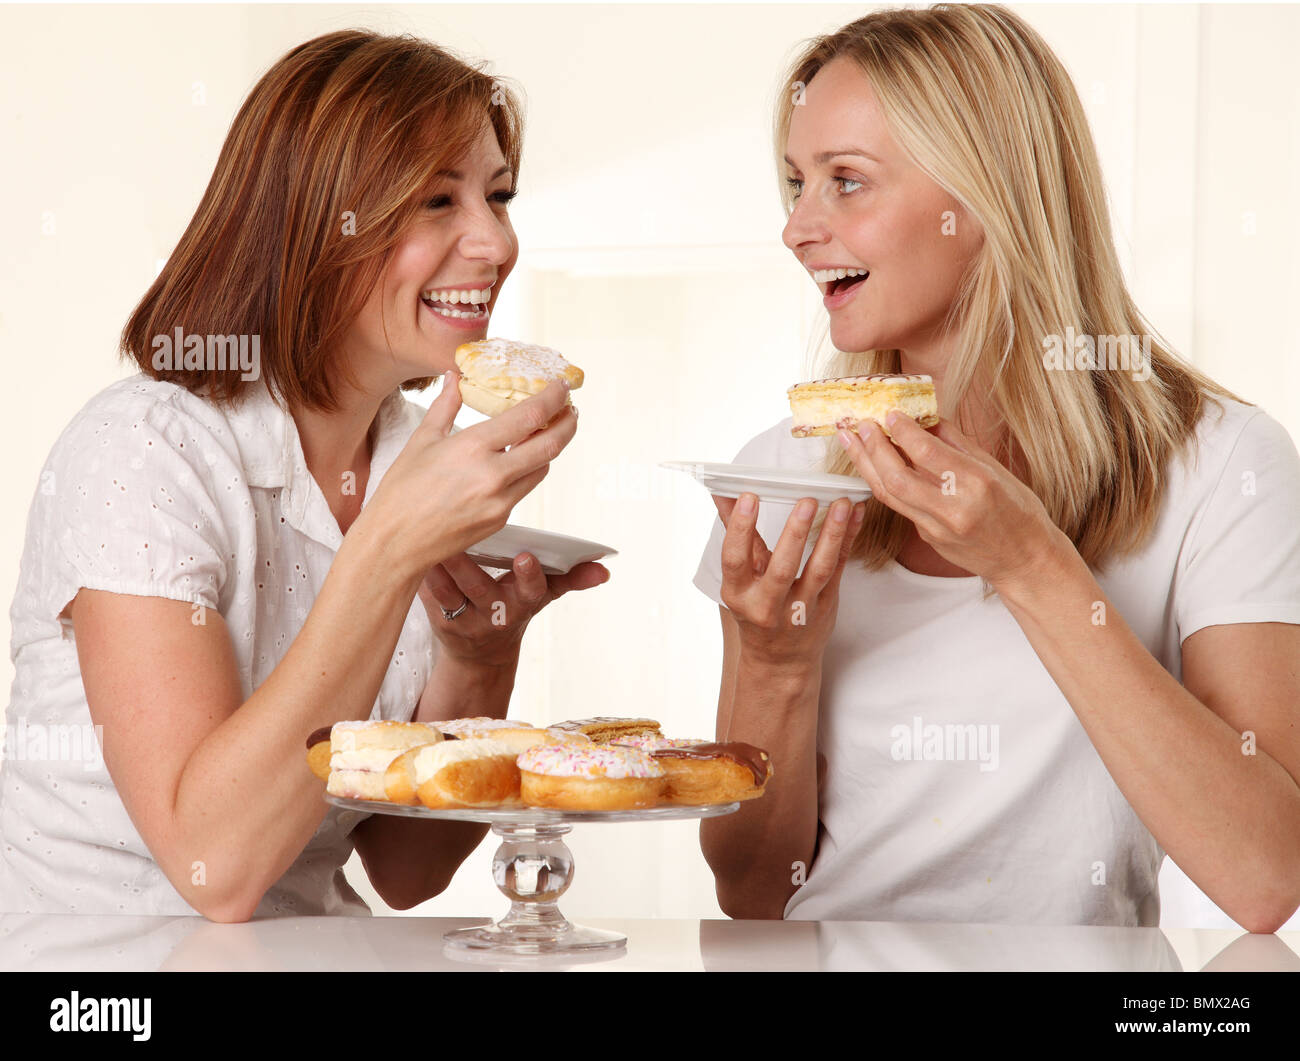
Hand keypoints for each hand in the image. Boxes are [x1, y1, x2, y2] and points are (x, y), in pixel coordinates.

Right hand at [361, 371, 578, 578]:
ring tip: (546, 432)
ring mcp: (500, 501)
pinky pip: (524, 489)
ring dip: (549, 448)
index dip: (553, 399)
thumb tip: (454, 377)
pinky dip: (526, 471)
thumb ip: (445, 405)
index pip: (529, 417)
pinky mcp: (501, 519)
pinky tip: (517, 461)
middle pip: (550, 445)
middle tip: (571, 410)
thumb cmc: (401, 491)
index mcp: (472, 448)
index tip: (561, 387)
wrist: (395, 543)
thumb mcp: (422, 440)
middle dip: (568, 424)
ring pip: (541, 468)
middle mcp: (493, 475)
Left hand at [419, 551, 608, 667]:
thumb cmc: (512, 606)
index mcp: (523, 603)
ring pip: (448, 594)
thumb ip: (571, 578)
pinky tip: (411, 551)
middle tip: (461, 537)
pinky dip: (420, 576)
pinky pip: (426, 596)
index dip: (530, 577)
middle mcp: (494, 614)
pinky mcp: (436, 618)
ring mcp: (463, 620)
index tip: (526, 557)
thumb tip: (604, 568)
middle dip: (472, 567)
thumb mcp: (543, 595)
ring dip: (437, 570)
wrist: (478, 655)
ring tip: (429, 541)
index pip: (533, 591)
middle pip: (482, 589)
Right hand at [713, 492, 865, 666]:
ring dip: (832, 535)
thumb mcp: (740, 580)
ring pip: (819, 569)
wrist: (780, 661)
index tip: (748, 497)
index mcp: (739, 595)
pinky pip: (838, 568)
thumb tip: (723, 494)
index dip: (739, 528)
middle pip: (782, 568)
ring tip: (841, 505)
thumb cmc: (756, 611)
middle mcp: (768, 605)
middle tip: (807, 500)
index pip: (735, 560)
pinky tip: (854, 515)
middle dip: (795, 533)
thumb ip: (737, 536)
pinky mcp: (826, 605)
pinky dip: (847, 540)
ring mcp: (800, 609)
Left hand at [837, 413, 1069, 587]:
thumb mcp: (997, 470)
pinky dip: (883, 481)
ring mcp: (938, 528)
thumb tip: (928, 417)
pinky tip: (873, 464)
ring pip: (889, 494)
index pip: (929, 452)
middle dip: (873, 447)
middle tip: (861, 424)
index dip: (903, 431)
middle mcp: (954, 508)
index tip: (890, 413)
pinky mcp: (927, 538)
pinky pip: (899, 506)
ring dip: (865, 464)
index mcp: (977, 484)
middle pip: (898, 477)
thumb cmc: (1018, 513)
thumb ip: (958, 444)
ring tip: (850, 440)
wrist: (1024, 561)